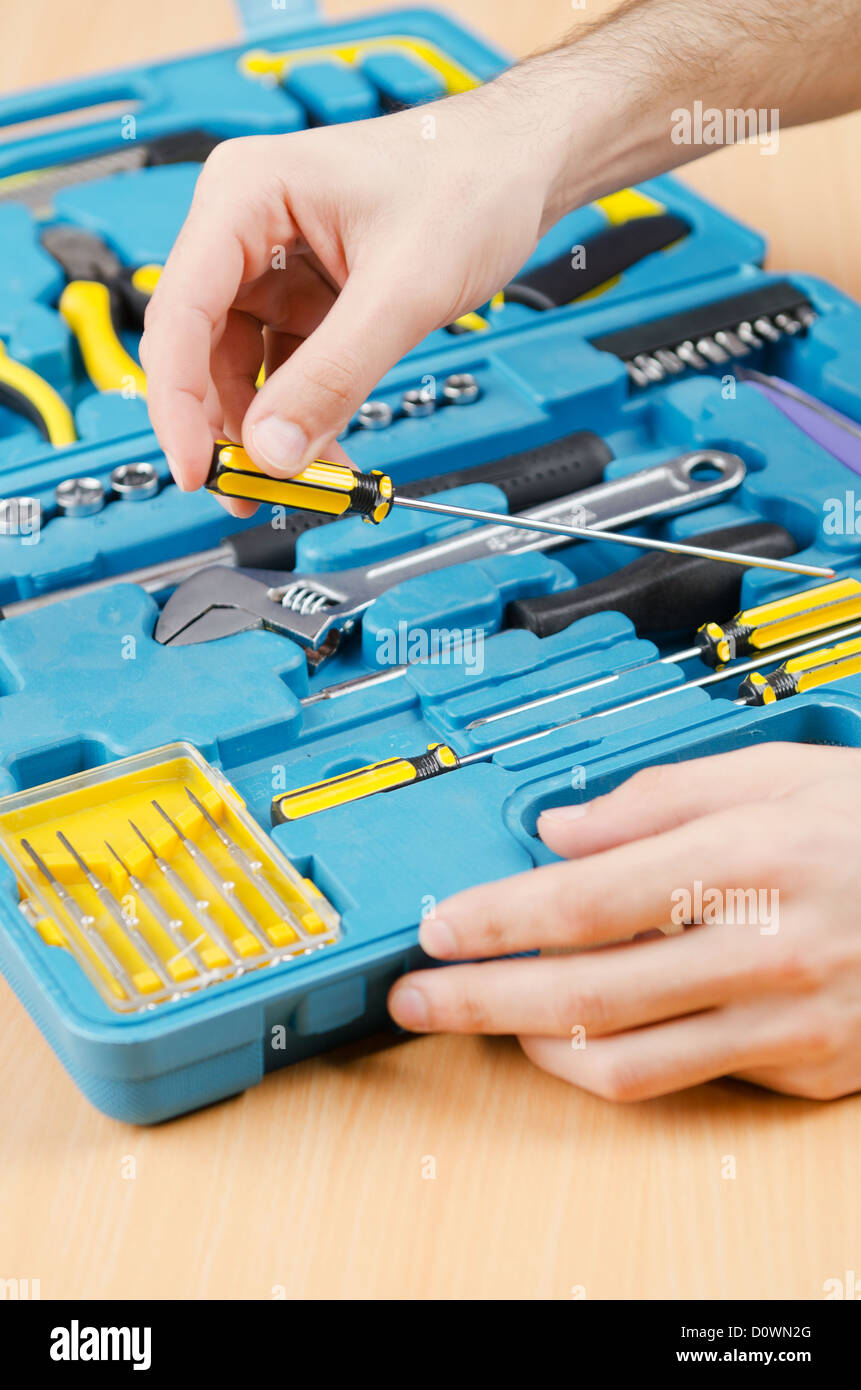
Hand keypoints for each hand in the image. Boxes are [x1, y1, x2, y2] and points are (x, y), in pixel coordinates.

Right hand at [140, 95, 554, 505]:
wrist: (521, 167)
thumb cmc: (470, 180)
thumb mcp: (402, 291)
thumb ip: (334, 376)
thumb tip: (274, 449)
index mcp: (246, 194)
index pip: (180, 312)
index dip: (177, 401)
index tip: (197, 467)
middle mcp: (247, 228)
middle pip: (199, 347)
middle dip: (221, 426)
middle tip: (244, 492)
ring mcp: (275, 266)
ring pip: (238, 368)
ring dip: (263, 431)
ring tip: (296, 483)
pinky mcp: (306, 298)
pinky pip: (284, 370)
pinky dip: (298, 416)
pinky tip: (321, 453)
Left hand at [388, 744, 860, 1100]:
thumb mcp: (771, 769)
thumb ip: (655, 799)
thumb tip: (560, 831)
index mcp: (749, 859)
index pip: (587, 903)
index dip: (497, 921)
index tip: (437, 928)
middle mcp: (766, 949)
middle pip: (587, 997)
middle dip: (483, 1002)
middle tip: (422, 999)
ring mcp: (788, 1021)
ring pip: (628, 1063)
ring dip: (538, 1047)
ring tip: (493, 1020)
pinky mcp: (805, 1068)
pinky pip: (690, 1078)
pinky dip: (621, 1061)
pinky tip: (587, 1031)